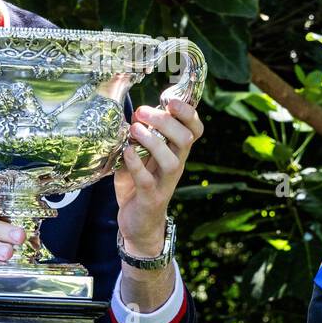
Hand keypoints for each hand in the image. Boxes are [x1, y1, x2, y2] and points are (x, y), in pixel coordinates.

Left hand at [114, 98, 203, 256]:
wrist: (138, 223)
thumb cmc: (140, 184)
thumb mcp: (142, 156)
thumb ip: (140, 137)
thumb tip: (134, 113)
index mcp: (177, 152)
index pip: (195, 129)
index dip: (188, 112)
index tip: (169, 99)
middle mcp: (176, 165)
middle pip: (186, 139)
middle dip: (166, 121)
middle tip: (143, 112)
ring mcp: (165, 183)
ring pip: (172, 161)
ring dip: (154, 142)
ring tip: (134, 130)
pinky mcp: (150, 198)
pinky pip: (147, 180)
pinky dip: (136, 164)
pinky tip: (126, 152)